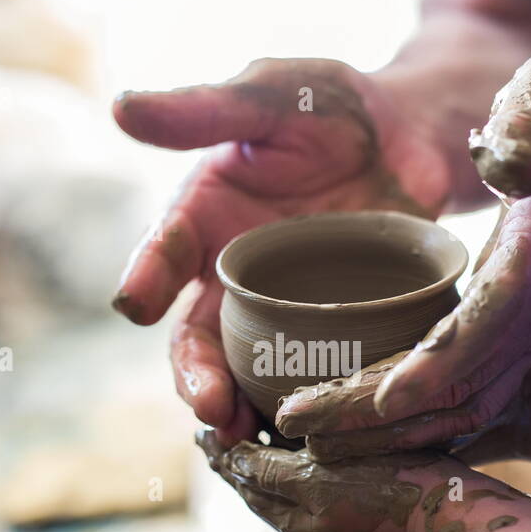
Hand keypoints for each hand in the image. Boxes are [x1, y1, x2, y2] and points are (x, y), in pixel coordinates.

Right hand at [112, 59, 450, 444]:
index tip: (135, 303)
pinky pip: (310, 373)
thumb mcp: (272, 95)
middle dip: (195, 372)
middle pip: (198, 334)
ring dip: (241, 406)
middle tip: (207, 405)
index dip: (146, 278)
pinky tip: (312, 436)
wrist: (410, 136)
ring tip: (247, 435)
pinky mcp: (331, 330)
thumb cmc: (330, 107)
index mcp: (204, 218)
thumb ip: (207, 107)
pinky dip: (304, 405)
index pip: (164, 252)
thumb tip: (121, 108)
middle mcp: (232, 275)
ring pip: (247, 369)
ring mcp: (282, 310)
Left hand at [197, 430, 460, 531]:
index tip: (203, 425)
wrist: (448, 509)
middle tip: (215, 425)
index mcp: (291, 523)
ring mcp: (334, 519)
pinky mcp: (359, 506)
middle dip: (237, 456)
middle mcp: (307, 527)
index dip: (221, 453)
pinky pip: (312, 480)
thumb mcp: (315, 479)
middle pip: (259, 485)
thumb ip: (268, 471)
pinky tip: (300, 438)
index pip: (243, 482)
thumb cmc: (384, 490)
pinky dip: (293, 459)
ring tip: (248, 428)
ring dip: (263, 456)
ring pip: (284, 483)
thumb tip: (229, 461)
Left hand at [276, 48, 530, 452]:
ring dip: (389, 426)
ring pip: (460, 401)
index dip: (430, 368)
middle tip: (296, 422)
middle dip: (380, 414)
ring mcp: (525, 323)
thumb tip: (499, 164)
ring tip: (311, 431)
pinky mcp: (512, 324)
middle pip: (458, 387)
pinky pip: (461, 386)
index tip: (373, 398)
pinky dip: (409, 409)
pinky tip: (355, 411)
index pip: (483, 328)